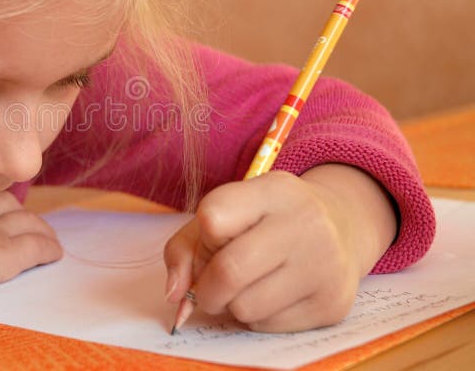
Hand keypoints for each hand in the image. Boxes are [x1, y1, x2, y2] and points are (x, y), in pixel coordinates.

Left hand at [163, 165, 396, 331]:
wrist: (343, 226)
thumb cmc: (266, 221)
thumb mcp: (227, 211)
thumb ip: (186, 247)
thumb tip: (174, 295)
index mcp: (273, 190)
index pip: (212, 218)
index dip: (204, 239)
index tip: (213, 241)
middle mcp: (306, 223)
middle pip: (229, 271)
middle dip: (207, 289)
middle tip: (211, 287)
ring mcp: (325, 264)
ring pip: (246, 307)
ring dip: (233, 305)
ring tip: (248, 286)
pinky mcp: (333, 303)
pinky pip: (269, 326)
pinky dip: (258, 317)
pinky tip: (273, 295)